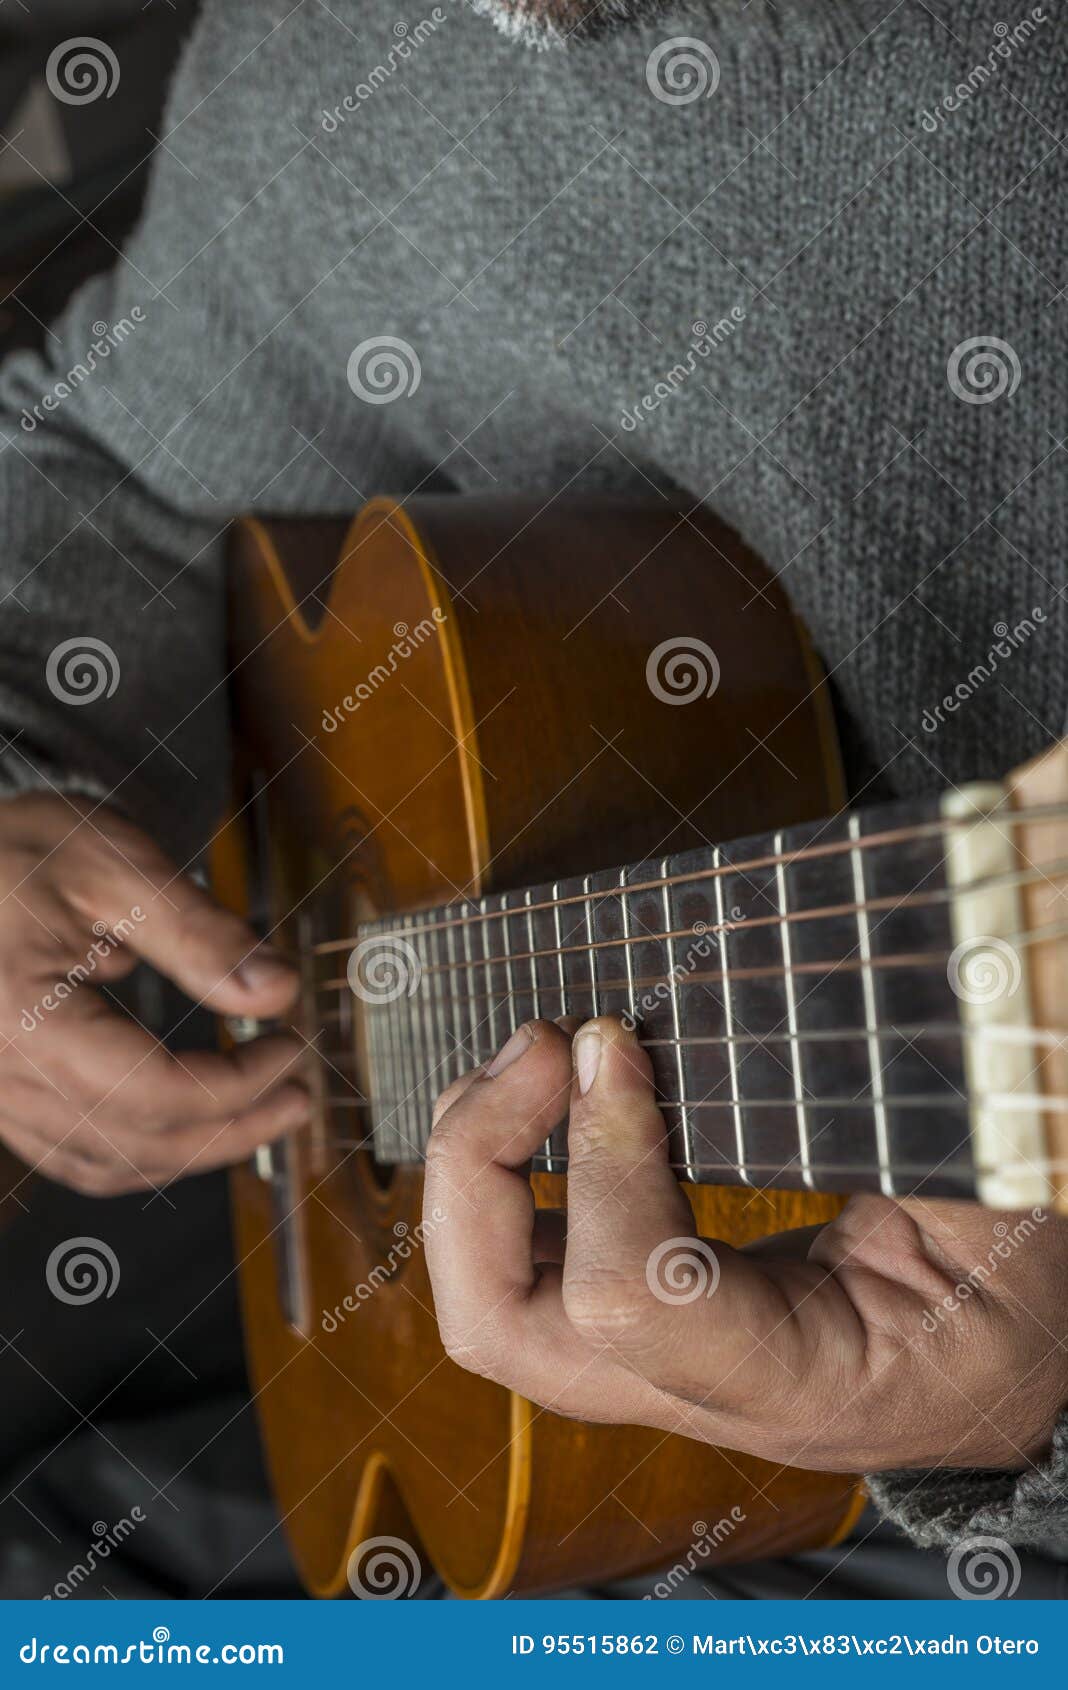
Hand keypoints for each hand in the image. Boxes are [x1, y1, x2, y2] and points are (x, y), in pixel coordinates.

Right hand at [0, 793, 308, 1194]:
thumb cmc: (17, 848)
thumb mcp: (115, 865)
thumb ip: (199, 934)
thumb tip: (276, 990)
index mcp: (19, 1016)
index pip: (151, 1091)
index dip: (238, 1086)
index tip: (293, 1050)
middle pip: (133, 1144)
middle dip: (231, 1131)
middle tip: (297, 1096)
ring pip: (103, 1165)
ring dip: (191, 1151)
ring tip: (260, 1113)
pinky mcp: (2, 1091)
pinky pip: (71, 1151)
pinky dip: (141, 1150)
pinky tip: (190, 1124)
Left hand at [424, 1016, 1067, 1472]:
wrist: (1022, 1366)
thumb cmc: (1029, 1283)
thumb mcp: (1003, 1192)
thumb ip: (914, 1110)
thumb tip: (818, 984)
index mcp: (805, 1381)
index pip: (631, 1301)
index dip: (604, 1156)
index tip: (618, 1039)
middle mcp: (706, 1396)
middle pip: (502, 1329)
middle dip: (480, 1173)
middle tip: (541, 1046)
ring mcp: (662, 1368)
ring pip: (489, 1303)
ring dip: (478, 1164)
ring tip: (534, 1053)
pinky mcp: (646, 1323)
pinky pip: (529, 1262)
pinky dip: (511, 1166)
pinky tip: (555, 1088)